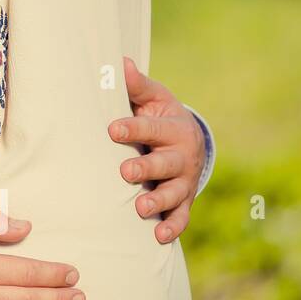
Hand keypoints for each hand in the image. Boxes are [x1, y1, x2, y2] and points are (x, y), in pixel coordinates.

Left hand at [108, 57, 205, 243]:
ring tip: (140, 208)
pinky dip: (172, 227)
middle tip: (125, 172)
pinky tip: (159, 237)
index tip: (112, 129)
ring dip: (158, 201)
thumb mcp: (153, 98)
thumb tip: (119, 62)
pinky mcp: (183, 200)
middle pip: (165, 163)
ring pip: (174, 193)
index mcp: (172, 127)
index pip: (152, 128)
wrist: (187, 139)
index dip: (133, 128)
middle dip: (146, 168)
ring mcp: (183, 180)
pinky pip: (181, 216)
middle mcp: (181, 155)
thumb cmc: (159, 115)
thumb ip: (135, 86)